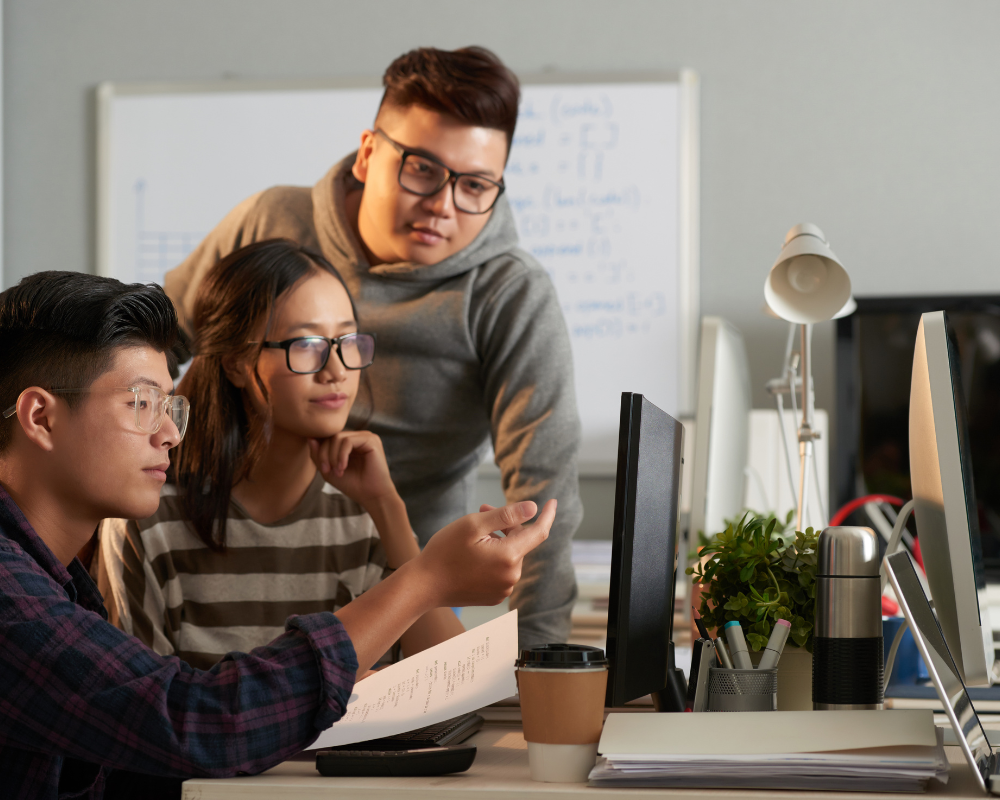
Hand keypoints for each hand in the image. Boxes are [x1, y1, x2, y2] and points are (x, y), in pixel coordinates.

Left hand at [308, 431, 397, 509]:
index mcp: (350, 442)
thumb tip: (310, 437)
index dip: (320, 450)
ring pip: (338, 437)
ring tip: (337, 472)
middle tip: (327, 471)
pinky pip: (347, 441)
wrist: (372, 496)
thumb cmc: (353, 485)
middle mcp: (358, 436)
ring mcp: (365, 437)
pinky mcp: (371, 440)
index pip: (328, 437)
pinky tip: (343, 468)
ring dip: (332, 456)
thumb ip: (318, 455)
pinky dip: (341, 455)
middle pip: (331, 436)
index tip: (323, 469)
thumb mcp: (329, 471)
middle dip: (324, 454)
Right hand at [413, 500, 556, 607]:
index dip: (547, 515)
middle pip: (520, 542)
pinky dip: (494, 558)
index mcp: (509, 557)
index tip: (552, 502)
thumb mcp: (474, 525)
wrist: (423, 586)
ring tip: (474, 534)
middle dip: (506, 525)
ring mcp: (503, 589)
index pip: (539, 532)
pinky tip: (473, 554)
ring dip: (498, 541)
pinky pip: (502, 571)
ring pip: (510, 555)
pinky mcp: (494, 596)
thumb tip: (533, 508)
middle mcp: (511, 576)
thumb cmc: (445, 552)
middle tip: (482, 509)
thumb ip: (506, 515)